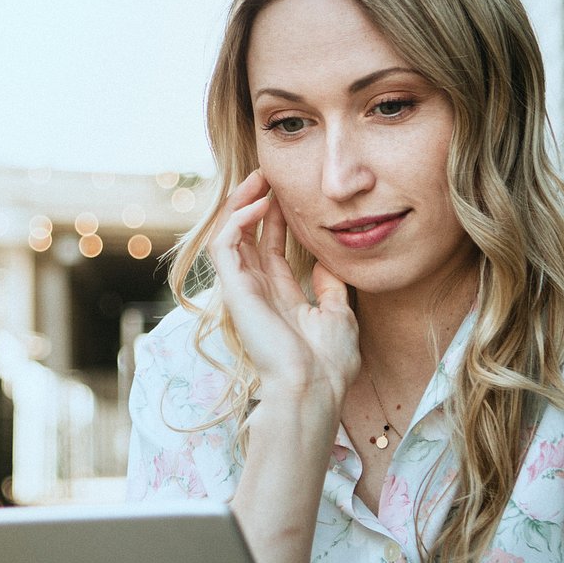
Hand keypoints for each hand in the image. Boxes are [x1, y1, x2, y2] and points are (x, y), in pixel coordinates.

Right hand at [208, 171, 359, 406]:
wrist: (314, 387)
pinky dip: (238, 221)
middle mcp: (255, 291)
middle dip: (254, 203)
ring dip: (241, 204)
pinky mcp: (234, 289)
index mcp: (278, 298)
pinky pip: (225, 245)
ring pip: (228, 235)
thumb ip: (330, 289)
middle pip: (245, 236)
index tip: (287, 193)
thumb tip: (327, 266)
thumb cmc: (328, 363)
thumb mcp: (338, 316)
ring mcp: (242, 290)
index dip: (275, 219)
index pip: (269, 249)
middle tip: (268, 175)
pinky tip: (259, 204)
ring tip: (259, 179)